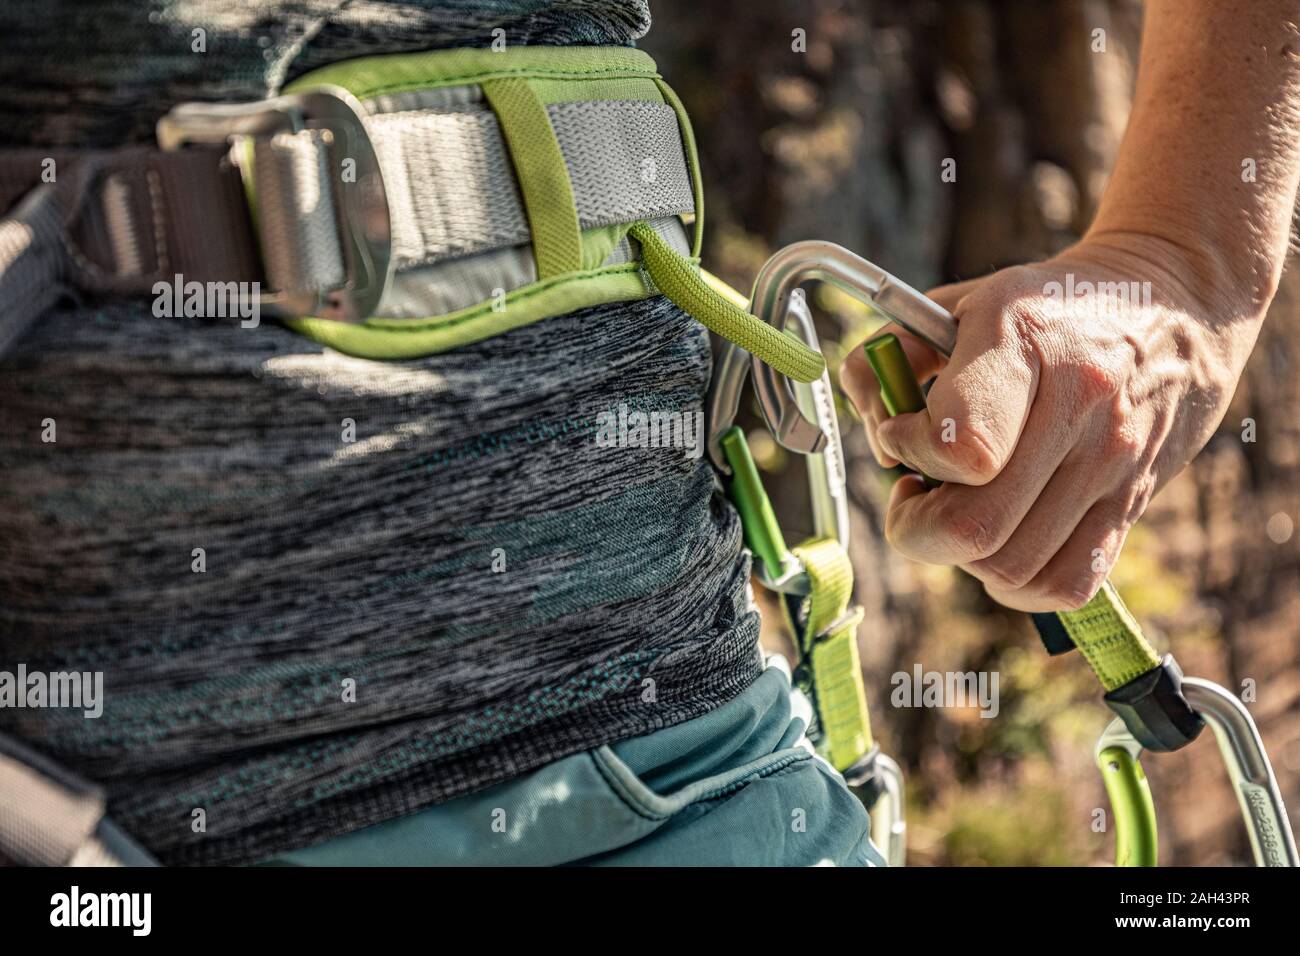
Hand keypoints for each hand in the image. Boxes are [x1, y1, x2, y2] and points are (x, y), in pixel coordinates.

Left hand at [842, 233, 1261, 611]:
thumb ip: (885, 361)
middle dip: (917, 527)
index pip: (961, 449)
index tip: (902, 433)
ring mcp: (1112, 461)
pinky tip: (1002, 538)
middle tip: (912, 493)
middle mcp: (1079, 404)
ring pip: (1012, 568)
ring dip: (962, 555)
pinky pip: (1064, 584)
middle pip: (976, 528)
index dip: (912, 454)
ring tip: (958, 506)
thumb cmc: (1041, 309)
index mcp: (1024, 341)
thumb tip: (881, 445)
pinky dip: (1017, 583)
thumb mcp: (954, 304)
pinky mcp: (1133, 503)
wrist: (1172, 304)